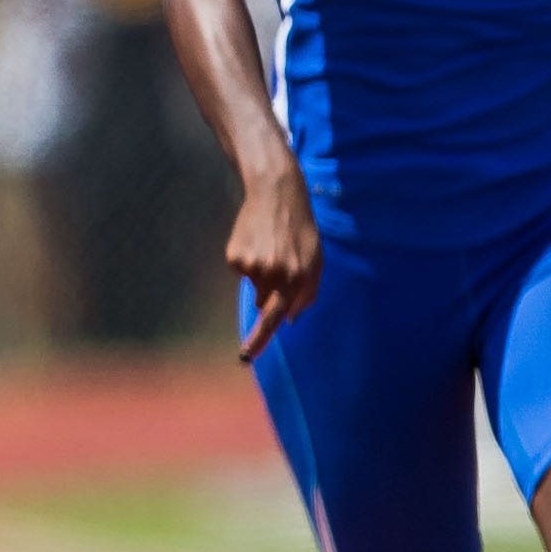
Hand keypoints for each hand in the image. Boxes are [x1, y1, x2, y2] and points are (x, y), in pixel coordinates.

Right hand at [230, 163, 318, 360]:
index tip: (245, 357)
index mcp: (297, 277)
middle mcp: (274, 274)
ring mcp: (252, 265)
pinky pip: (241, 270)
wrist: (276, 193)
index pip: (275, 317)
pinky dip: (248, 260)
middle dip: (261, 314)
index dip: (258, 339)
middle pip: (263, 304)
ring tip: (271, 247)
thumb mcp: (315, 259)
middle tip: (253, 328)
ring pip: (254, 285)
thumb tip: (291, 319)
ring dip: (261, 274)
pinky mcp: (235, 256)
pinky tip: (256, 241)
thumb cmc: (300, 228)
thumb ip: (307, 291)